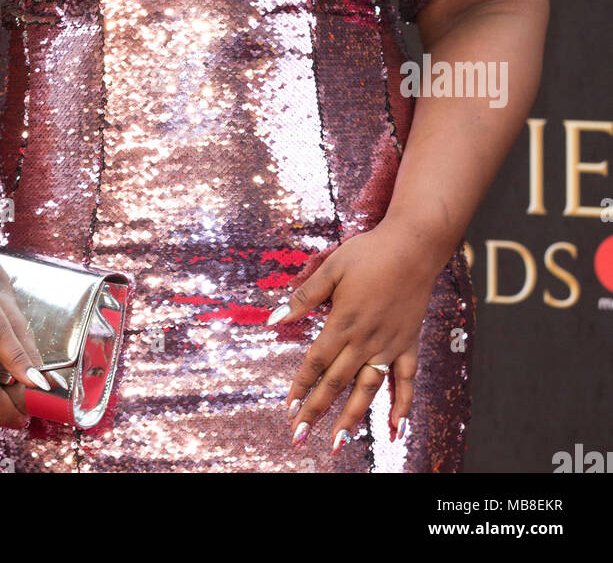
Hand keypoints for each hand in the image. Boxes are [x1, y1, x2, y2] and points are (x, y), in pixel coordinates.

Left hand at [266, 219, 442, 453]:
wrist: (414, 246)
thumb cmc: (369, 252)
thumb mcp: (331, 268)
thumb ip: (305, 297)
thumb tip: (274, 319)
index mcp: (343, 322)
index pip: (316, 362)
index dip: (301, 387)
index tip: (289, 409)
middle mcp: (365, 340)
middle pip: (337, 383)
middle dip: (317, 411)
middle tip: (300, 436)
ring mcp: (389, 346)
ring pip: (368, 389)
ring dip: (352, 418)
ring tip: (338, 442)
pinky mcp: (408, 344)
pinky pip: (406, 381)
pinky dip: (402, 406)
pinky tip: (396, 430)